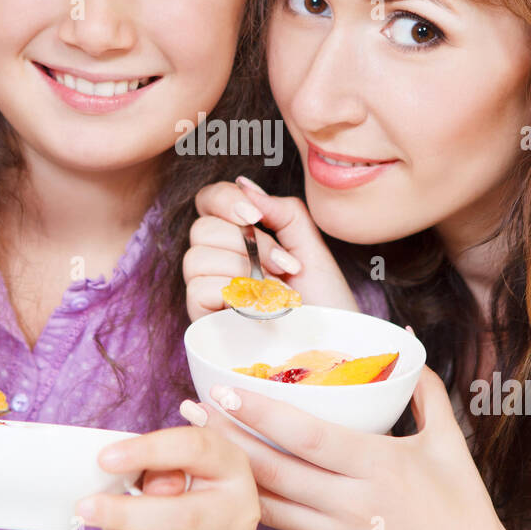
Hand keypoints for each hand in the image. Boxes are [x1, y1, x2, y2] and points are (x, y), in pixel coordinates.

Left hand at [77, 425, 260, 529]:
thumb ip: (157, 467)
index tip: (104, 459)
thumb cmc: (188, 488)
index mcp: (231, 464)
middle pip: (181, 517)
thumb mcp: (177, 464)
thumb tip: (140, 490)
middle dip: (125, 514)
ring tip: (105, 521)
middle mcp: (240, 510)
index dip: (148, 451)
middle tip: (86, 506)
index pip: (194, 449)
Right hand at [183, 174, 357, 320]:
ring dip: (244, 272)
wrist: (333, 343)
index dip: (226, 201)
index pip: (209, 200)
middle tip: (282, 267)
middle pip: (202, 228)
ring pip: (197, 257)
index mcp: (240, 236)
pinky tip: (260, 308)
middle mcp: (219, 259)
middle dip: (247, 244)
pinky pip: (199, 288)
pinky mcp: (205, 319)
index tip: (256, 218)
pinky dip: (234, 294)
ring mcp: (209, 290)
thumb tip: (245, 185)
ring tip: (276, 292)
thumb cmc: (324, 299)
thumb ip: (281, 210)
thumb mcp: (310, 245)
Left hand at [183, 367, 513, 529]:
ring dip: (229, 473)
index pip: (307, 436)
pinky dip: (255, 503)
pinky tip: (230, 484)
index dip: (262, 413)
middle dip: (227, 438)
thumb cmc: (463, 514)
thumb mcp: (449, 447)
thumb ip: (426, 394)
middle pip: (274, 468)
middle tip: (191, 408)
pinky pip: (283, 526)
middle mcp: (351, 503)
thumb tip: (408, 347)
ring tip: (196, 445)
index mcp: (379, 467)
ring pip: (268, 502)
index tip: (227, 389)